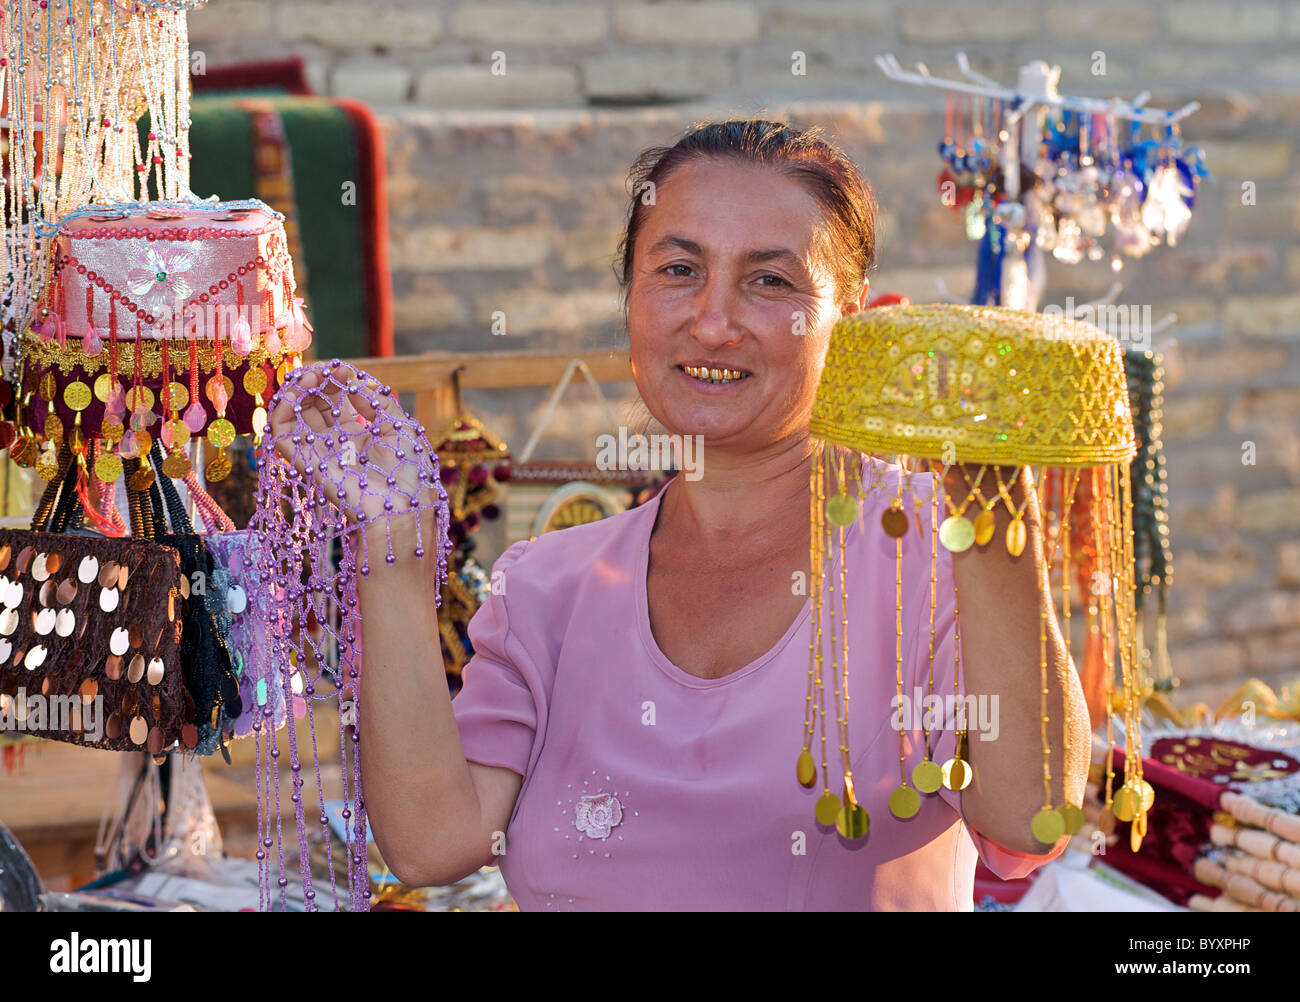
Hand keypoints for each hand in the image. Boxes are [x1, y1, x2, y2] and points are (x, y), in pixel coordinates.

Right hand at [268, 363, 439, 545]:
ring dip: (294, 392)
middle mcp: (335, 442)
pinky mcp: (305, 464)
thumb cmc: (407, 471)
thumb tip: (353, 381)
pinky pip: (280, 436)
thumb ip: (376, 400)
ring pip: (293, 416)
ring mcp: (318, 452)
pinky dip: (279, 412)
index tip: (343, 369)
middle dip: (314, 382)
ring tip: (307, 378)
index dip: (335, 381)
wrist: (401, 506)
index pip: (336, 400)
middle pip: (313, 405)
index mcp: (358, 435)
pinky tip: (291, 395)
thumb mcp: (399, 426)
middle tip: (320, 371)